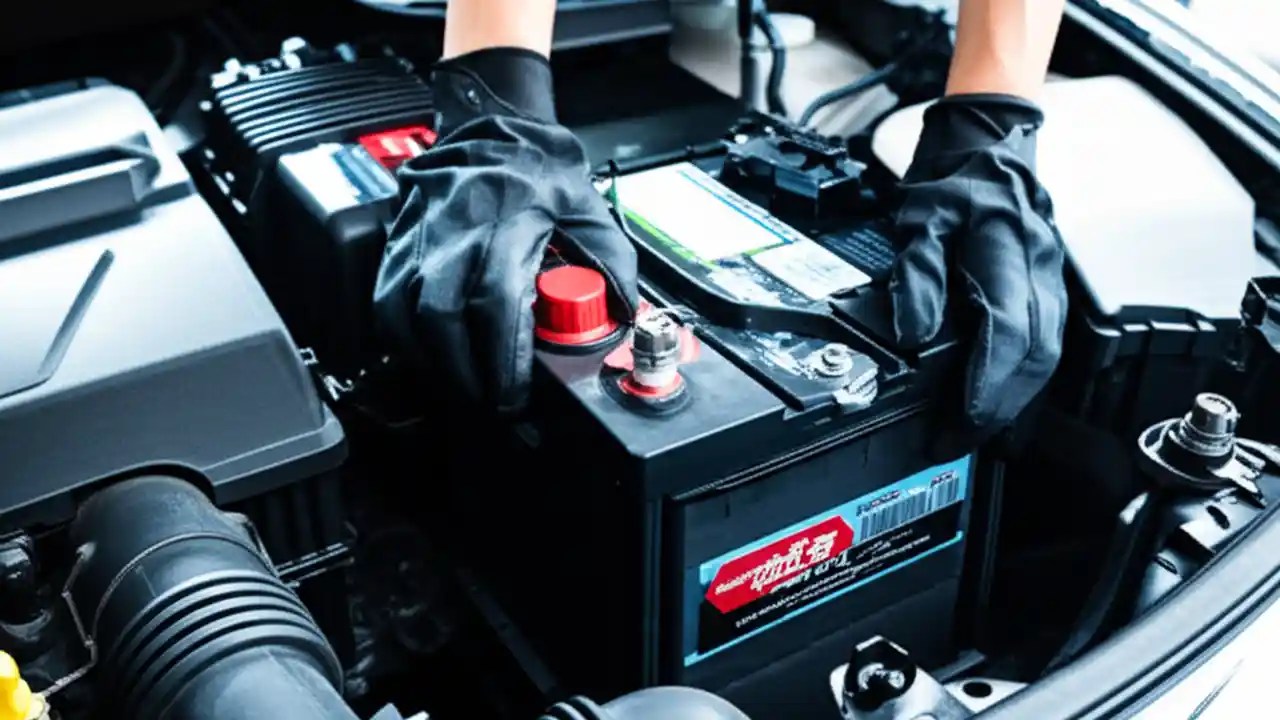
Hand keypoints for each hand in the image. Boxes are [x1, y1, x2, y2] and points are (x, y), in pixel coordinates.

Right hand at [374, 49, 638, 412]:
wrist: (491, 125)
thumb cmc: (539, 169)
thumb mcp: (590, 210)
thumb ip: (613, 265)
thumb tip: (623, 316)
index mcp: (506, 226)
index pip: (494, 303)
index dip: (502, 358)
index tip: (515, 394)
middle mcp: (454, 234)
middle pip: (440, 321)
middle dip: (465, 375)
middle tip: (492, 402)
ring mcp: (418, 239)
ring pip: (403, 316)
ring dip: (432, 363)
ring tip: (465, 386)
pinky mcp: (397, 245)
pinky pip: (385, 303)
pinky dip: (403, 339)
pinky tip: (430, 356)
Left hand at [889, 94, 1066, 433]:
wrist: (988, 144)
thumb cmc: (953, 179)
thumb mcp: (918, 220)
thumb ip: (916, 277)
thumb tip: (912, 332)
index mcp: (1005, 249)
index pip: (1007, 332)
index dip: (986, 383)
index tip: (963, 419)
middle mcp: (1038, 267)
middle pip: (1034, 355)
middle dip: (1000, 407)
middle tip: (961, 439)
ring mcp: (1051, 277)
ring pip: (1047, 353)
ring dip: (1017, 399)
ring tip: (980, 432)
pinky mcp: (1050, 284)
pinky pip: (1047, 340)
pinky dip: (1026, 377)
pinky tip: (1004, 399)